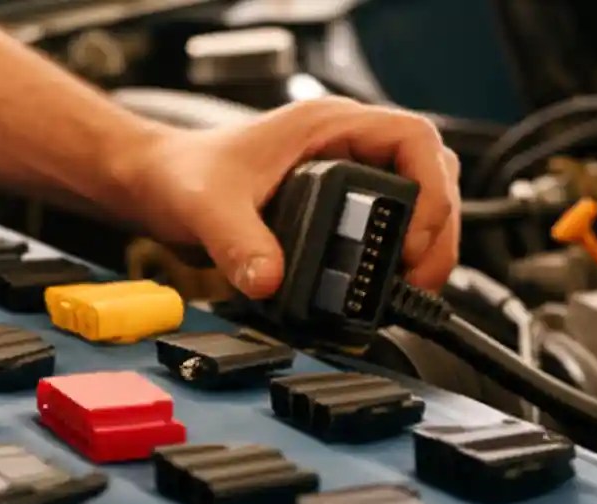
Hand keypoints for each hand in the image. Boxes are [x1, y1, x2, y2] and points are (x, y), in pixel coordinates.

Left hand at [120, 97, 461, 298]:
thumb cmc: (183, 174)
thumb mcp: (206, 207)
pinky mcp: (338, 207)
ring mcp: (347, 174)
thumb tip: (269, 280)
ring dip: (427, 243)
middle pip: (431, 173)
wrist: (160, 184)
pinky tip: (387, 285)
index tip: (412, 240)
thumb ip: (237, 242)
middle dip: (437, 228)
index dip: (429, 190)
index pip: (413, 139)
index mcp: (326, 125)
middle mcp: (345, 145)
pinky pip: (391, 224)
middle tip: (419, 276)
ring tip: (411, 286)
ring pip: (419, 198)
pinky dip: (399, 255)